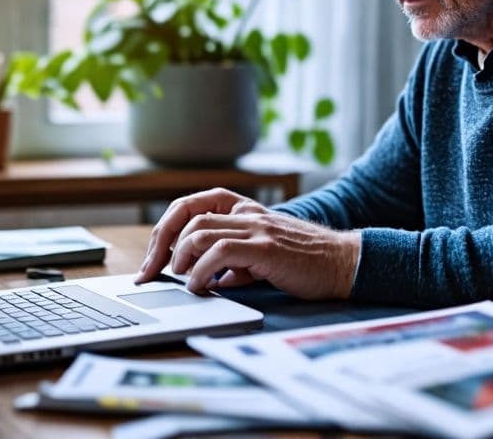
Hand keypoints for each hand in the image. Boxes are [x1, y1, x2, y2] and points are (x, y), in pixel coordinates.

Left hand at [135, 187, 360, 299]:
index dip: (163, 231)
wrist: (342, 263)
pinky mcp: (266, 247)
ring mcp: (257, 227)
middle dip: (161, 246)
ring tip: (181, 279)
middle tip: (152, 273)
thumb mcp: (259, 254)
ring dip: (180, 258)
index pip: (188, 207)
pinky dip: (202, 270)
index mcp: (241, 209)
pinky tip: (201, 286)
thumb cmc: (302, 261)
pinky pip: (221, 251)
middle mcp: (246, 212)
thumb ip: (230, 259)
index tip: (151, 260)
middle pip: (187, 216)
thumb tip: (200, 278)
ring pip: (200, 231)